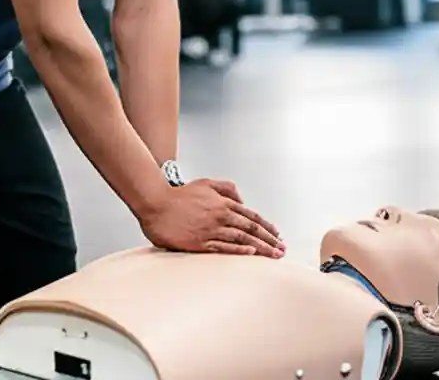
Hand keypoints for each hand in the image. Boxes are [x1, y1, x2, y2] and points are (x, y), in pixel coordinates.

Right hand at [137, 178, 285, 257]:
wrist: (156, 204)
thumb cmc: (179, 196)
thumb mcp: (206, 183)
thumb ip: (227, 188)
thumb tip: (241, 199)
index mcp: (224, 203)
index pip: (252, 217)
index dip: (267, 227)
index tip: (277, 235)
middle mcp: (221, 216)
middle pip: (251, 229)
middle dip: (270, 240)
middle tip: (282, 249)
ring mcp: (211, 230)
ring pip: (242, 240)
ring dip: (260, 248)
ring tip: (273, 255)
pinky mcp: (200, 242)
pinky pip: (224, 247)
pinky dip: (239, 251)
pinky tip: (250, 254)